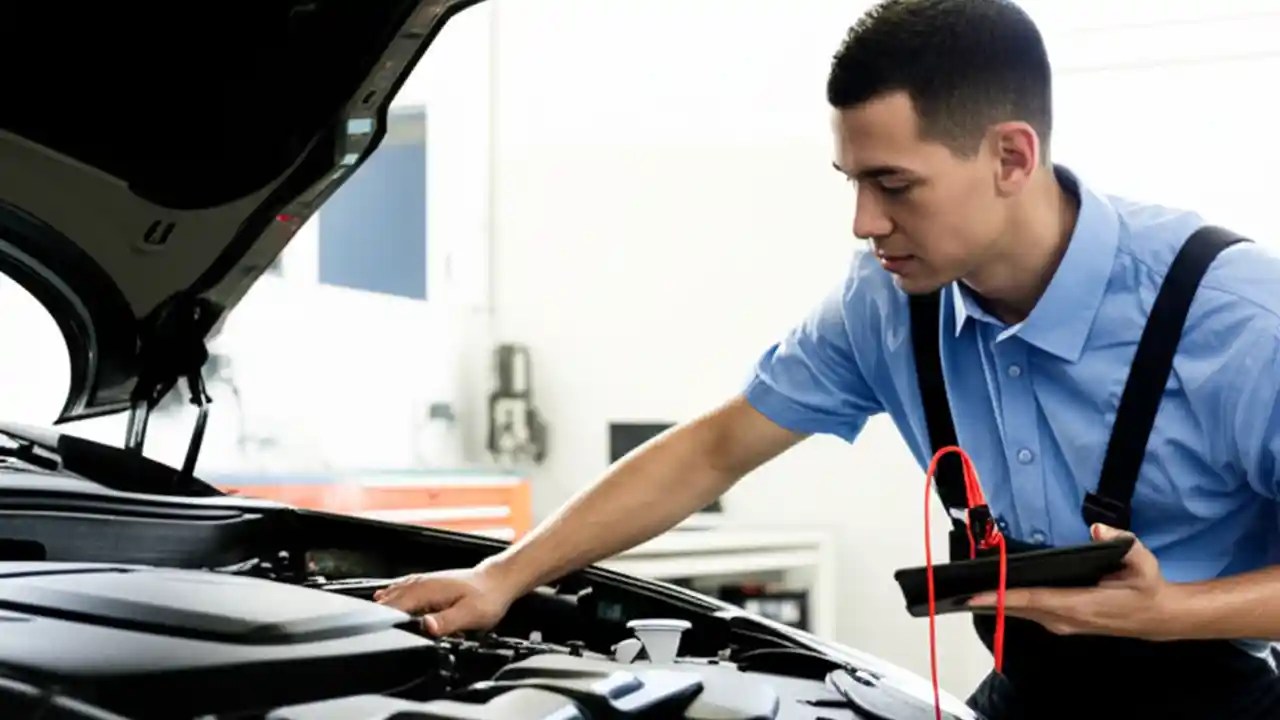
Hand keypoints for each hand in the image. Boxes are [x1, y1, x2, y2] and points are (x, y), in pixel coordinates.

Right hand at [374, 565, 519, 636]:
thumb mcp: (470, 614)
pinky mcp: (427, 584)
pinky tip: (383, 599)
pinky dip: (390, 596)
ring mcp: (423, 582)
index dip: (381, 620)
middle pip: (389, 600)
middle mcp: (421, 583)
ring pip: (393, 593)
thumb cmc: (487, 597)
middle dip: (375, 614)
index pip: (394, 606)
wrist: (498, 582)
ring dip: (381, 605)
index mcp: (427, 590)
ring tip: (366, 618)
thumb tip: (426, 626)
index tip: (368, 631)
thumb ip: (447, 621)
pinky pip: (401, 589)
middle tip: (362, 629)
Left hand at [967, 523, 1182, 640]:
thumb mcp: (1142, 561)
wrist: (1158, 617)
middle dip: (987, 600)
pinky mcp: (1062, 622)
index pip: (1034, 600)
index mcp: (1081, 605)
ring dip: (995, 603)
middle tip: (956, 589)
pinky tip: (993, 593)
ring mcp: (1063, 624)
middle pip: (1019, 609)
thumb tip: (1097, 528)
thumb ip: (1121, 542)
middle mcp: (1066, 619)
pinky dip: (1009, 603)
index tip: (975, 595)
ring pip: (1022, 613)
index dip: (1003, 598)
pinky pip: (1030, 612)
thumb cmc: (1147, 587)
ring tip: (966, 590)